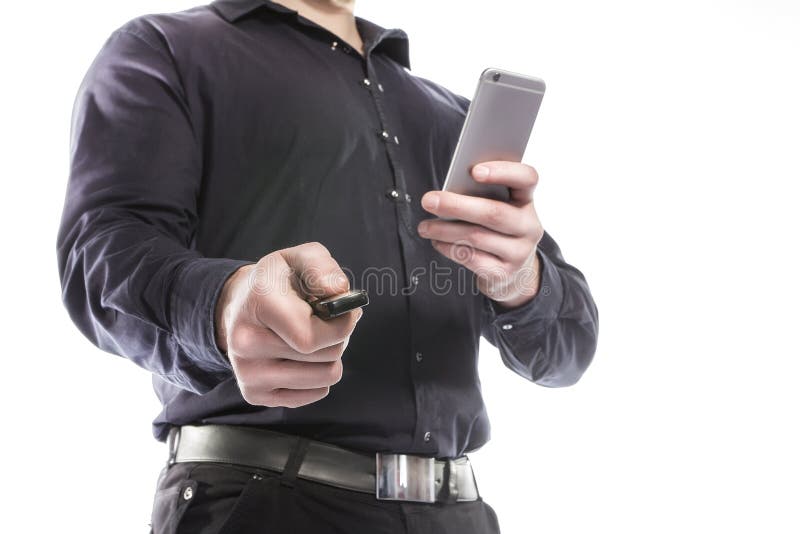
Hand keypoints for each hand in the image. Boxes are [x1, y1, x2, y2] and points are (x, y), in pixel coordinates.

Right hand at [214, 242, 362, 407]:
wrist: (241, 305)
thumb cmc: (278, 282)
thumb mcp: (300, 258)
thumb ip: (322, 268)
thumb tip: (340, 293)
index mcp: (259, 305)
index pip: (311, 337)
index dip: (340, 326)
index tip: (345, 312)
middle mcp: (245, 343)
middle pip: (324, 357)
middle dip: (338, 338)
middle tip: (325, 322)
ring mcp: (247, 373)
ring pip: (324, 379)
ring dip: (330, 358)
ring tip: (314, 338)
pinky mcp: (253, 394)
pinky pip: (314, 394)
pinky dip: (318, 376)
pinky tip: (302, 357)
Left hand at [418, 161, 543, 309]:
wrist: (513, 272)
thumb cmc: (497, 230)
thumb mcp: (498, 208)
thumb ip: (482, 195)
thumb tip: (450, 190)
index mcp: (526, 200)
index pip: (527, 178)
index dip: (503, 171)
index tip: (474, 171)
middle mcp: (528, 226)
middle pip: (494, 212)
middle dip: (457, 205)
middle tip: (429, 200)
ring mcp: (519, 252)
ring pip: (477, 237)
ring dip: (445, 230)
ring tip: (425, 226)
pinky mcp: (503, 273)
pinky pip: (471, 259)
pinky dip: (449, 248)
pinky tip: (437, 241)